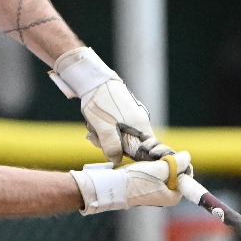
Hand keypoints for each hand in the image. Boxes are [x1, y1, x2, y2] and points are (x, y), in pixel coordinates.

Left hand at [47, 47, 167, 163]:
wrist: (94, 80)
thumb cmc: (101, 103)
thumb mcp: (104, 128)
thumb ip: (111, 146)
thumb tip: (116, 160)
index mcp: (140, 126)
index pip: (149, 149)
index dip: (139, 156)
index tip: (123, 157)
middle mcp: (139, 123)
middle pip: (130, 146)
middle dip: (112, 146)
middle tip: (96, 138)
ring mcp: (131, 118)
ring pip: (120, 138)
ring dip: (104, 137)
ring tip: (92, 127)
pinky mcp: (122, 115)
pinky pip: (115, 130)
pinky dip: (103, 130)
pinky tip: (93, 124)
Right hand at [71, 152, 191, 214]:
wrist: (110, 187)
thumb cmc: (134, 181)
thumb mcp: (158, 169)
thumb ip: (176, 163)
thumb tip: (187, 157)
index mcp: (173, 196)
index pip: (185, 176)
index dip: (180, 162)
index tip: (169, 154)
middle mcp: (166, 195)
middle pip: (175, 171)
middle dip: (167, 158)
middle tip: (156, 151)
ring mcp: (156, 190)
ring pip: (164, 168)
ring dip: (158, 157)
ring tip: (148, 152)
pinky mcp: (146, 185)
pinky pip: (155, 169)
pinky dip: (151, 161)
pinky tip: (144, 154)